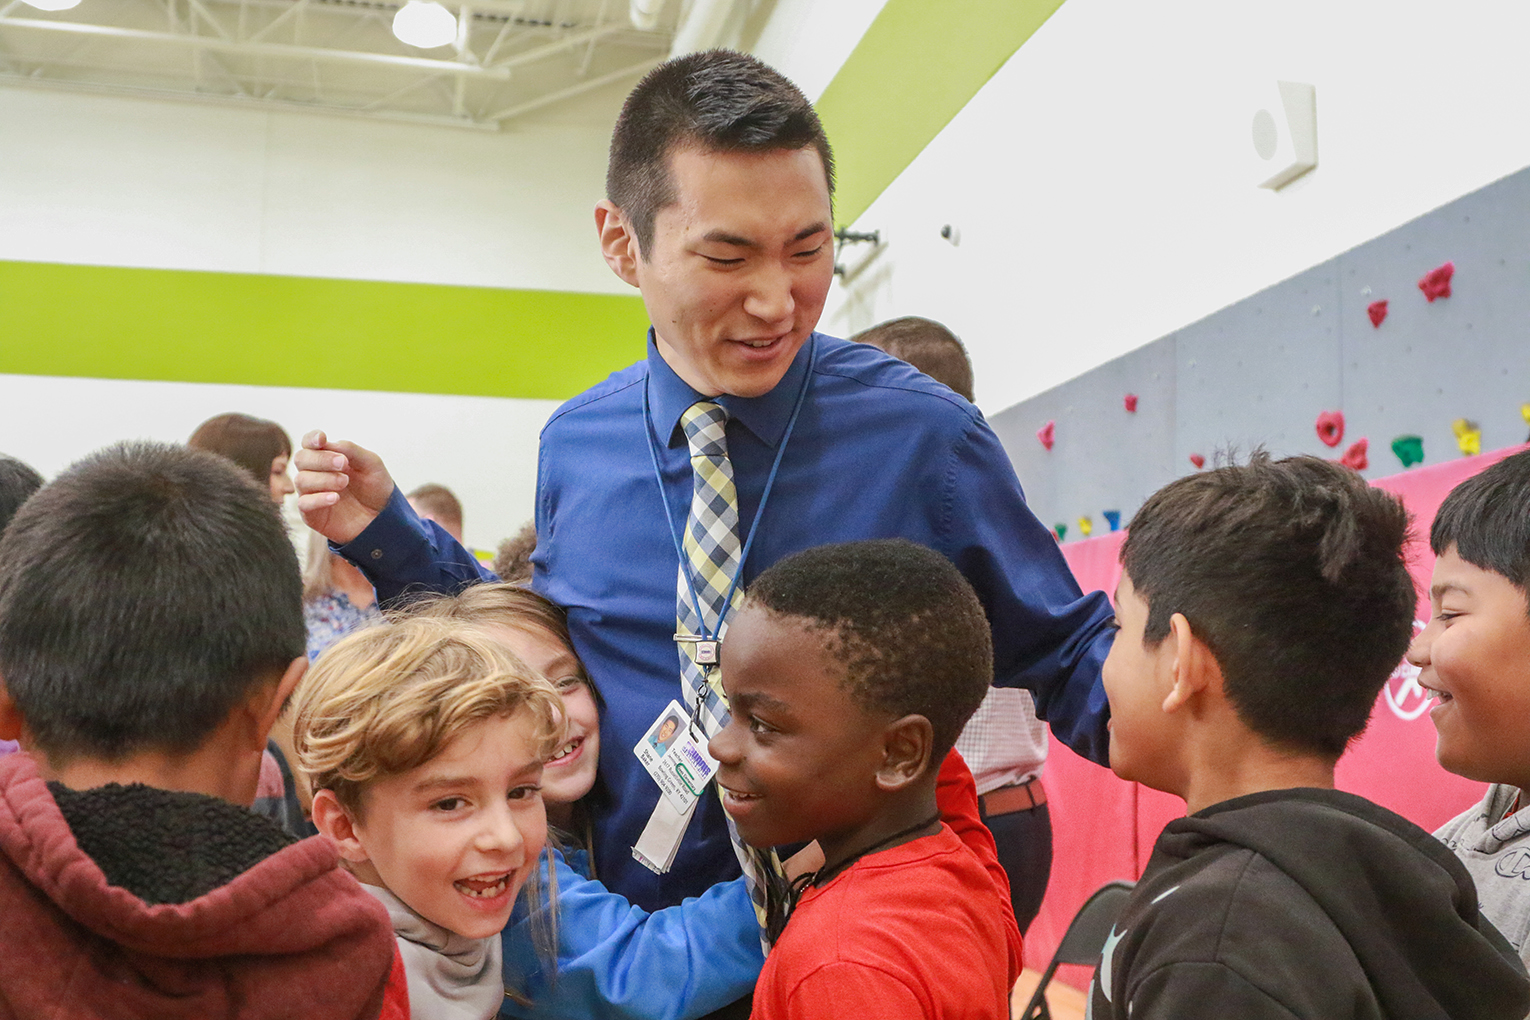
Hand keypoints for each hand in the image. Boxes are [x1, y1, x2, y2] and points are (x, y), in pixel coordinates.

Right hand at [294, 430, 395, 544]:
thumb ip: (350, 450)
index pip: (308, 443)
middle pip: (301, 458)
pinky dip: (318, 498)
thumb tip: (328, 444)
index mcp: (327, 457)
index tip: (322, 439)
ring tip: (344, 482)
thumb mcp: (371, 463)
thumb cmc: (375, 487)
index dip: (311, 439)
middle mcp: (315, 473)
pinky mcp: (311, 514)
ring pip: (301, 480)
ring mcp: (311, 493)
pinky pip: (304, 503)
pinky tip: (335, 498)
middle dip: (321, 459)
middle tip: (343, 464)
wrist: (383, 517)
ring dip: (323, 479)